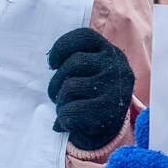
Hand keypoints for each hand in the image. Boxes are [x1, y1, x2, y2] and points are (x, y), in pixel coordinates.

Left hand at [47, 28, 134, 151]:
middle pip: (73, 63)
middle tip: (54, 94)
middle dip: (55, 81)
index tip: (52, 63)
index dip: (62, 46)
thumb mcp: (93, 71)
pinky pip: (71, 110)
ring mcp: (114, 89)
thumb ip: (77, 61)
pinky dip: (63, 117)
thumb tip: (52, 62)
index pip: (84, 37)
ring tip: (65, 107)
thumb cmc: (94, 96)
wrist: (111, 130)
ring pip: (70, 87)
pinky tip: (69, 121)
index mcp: (111, 52)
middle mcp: (116, 67)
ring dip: (60, 100)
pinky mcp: (108, 112)